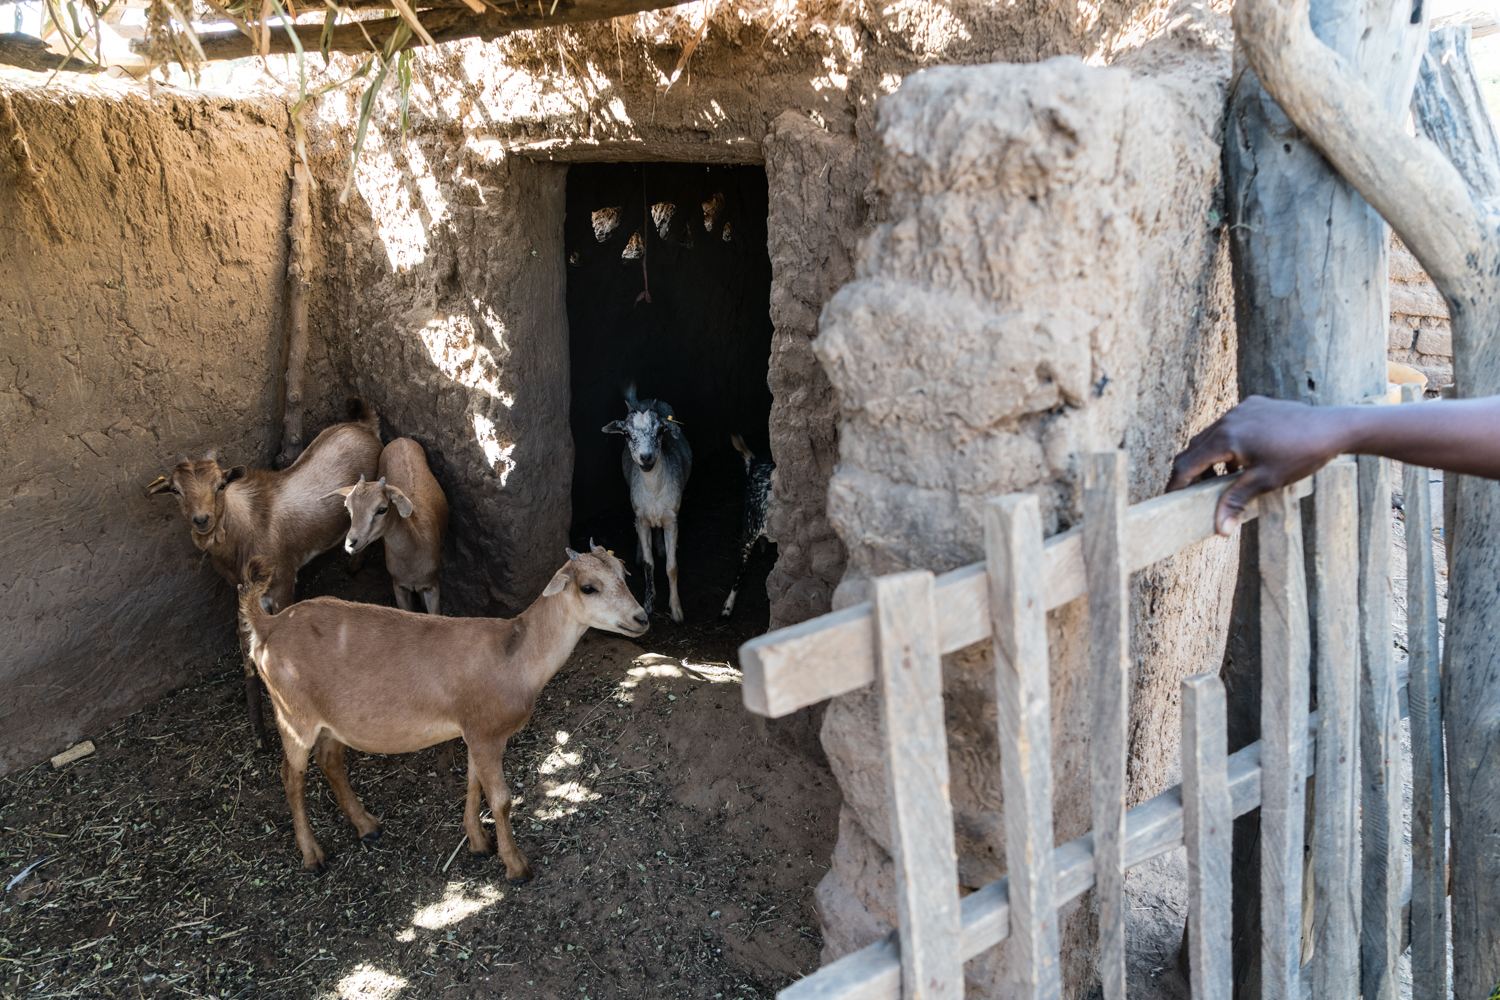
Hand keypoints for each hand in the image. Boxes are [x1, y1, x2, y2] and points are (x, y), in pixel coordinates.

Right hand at [1168, 395, 1349, 534]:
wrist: (1333, 428)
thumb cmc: (1300, 455)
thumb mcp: (1264, 482)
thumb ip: (1235, 501)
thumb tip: (1219, 529)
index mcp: (1225, 437)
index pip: (1187, 463)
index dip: (1176, 484)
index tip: (1171, 499)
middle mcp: (1227, 419)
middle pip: (1194, 448)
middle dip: (1191, 472)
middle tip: (1196, 494)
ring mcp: (1240, 409)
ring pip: (1211, 435)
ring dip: (1209, 457)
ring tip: (1223, 479)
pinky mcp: (1253, 405)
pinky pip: (1229, 424)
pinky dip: (1226, 443)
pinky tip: (1243, 458)